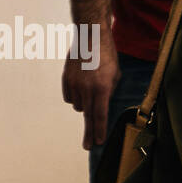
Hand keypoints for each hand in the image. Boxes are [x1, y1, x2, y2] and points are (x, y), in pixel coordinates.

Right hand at [61, 30, 120, 149]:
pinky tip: (81, 87)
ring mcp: (74, 85)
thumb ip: (109, 91)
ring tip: (91, 91)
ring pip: (78, 106)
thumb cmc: (107, 54)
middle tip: (88, 146)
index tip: (99, 142)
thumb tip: (102, 106)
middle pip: (88, 117)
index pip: (100, 115)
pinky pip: (69, 98)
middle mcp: (87, 89)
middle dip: (90, 132)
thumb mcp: (115, 74)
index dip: (100, 130)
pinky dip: (75, 97)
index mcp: (103, 87)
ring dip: (85, 105)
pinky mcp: (65, 80)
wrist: (90, 36)